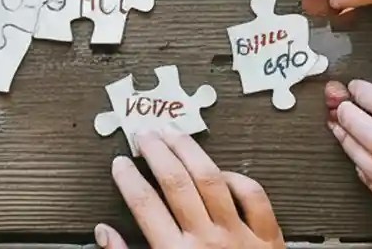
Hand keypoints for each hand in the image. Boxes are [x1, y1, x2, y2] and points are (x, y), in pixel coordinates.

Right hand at [95, 131, 283, 248]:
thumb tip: (103, 233)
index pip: (144, 206)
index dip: (128, 179)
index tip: (119, 163)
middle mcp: (207, 241)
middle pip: (176, 182)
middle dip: (156, 153)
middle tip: (144, 134)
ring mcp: (240, 236)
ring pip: (211, 178)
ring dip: (190, 151)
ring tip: (174, 134)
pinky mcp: (268, 238)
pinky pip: (254, 196)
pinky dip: (237, 178)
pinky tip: (222, 171)